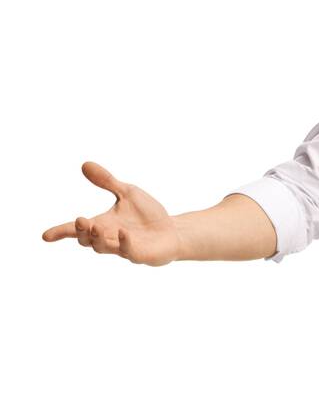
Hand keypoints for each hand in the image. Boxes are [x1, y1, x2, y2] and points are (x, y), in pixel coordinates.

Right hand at [41, 161, 182, 265]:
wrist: (173, 230)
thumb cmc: (148, 214)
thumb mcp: (127, 193)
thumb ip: (107, 181)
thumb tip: (85, 164)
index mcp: (102, 224)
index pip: (76, 230)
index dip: (61, 232)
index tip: (46, 236)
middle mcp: (109, 238)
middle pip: (86, 240)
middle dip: (80, 232)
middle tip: (80, 220)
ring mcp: (123, 248)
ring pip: (103, 248)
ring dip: (98, 238)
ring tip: (95, 227)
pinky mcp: (139, 254)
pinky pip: (128, 251)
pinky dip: (124, 243)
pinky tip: (125, 233)